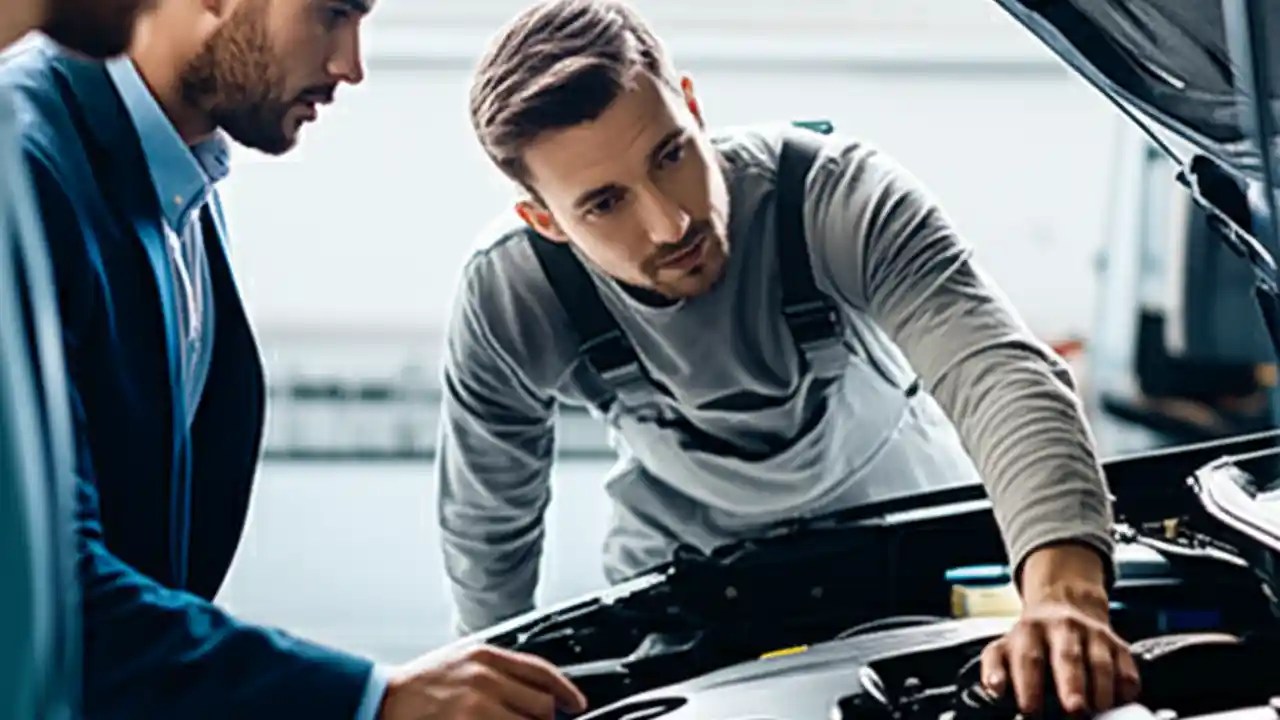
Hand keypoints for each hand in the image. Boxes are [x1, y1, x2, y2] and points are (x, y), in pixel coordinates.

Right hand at [378, 644, 588, 718]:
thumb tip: (534, 690)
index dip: (567, 690)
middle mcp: (485, 678)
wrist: (381, 699)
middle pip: (541, 705)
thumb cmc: (419, 685)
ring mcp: (476, 706)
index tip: (577, 705)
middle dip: (546, 719)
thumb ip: (498, 672)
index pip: (542, 672)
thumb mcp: (461, 662)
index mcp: (485, 656)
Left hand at [979, 543, 1140, 714]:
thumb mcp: (1004, 647)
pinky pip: (1127, 668)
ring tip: (1097, 711)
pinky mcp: (1118, 644)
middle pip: (1068, 657)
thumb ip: (993, 668)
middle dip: (1072, 685)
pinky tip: (1119, 702)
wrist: (1064, 606)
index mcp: (1030, 631)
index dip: (1029, 686)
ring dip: (1101, 690)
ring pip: (1100, 663)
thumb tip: (994, 689)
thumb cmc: (1030, 640)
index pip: (1028, 658)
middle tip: (1074, 709)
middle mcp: (1062, 628)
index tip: (1030, 710)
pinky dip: (1125, 688)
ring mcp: (1093, 634)